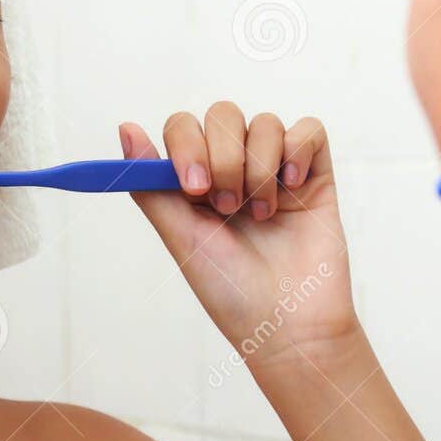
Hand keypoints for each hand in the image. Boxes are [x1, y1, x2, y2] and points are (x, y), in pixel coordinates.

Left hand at [119, 104, 360, 370]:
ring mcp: (275, 170)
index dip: (187, 146)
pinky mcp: (315, 176)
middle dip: (225, 157)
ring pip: (265, 122)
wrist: (290, 325)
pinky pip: (308, 130)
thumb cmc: (231, 292)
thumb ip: (151, 185)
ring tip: (263, 215)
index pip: (183, 127)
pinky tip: (292, 188)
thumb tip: (125, 128)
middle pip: (223, 115)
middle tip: (230, 207)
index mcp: (196, 181)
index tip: (195, 189)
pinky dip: (298, 151)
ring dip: (260, 167)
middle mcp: (234, 169)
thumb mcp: (181, 238)